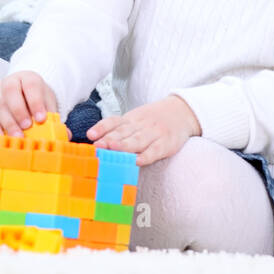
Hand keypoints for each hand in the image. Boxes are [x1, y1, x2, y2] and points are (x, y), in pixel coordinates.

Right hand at [0, 68, 71, 139]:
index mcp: (26, 78)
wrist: (20, 90)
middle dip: (19, 111)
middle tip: (27, 127)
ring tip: (18, 137)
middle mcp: (9, 82)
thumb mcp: (46, 101)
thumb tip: (65, 134)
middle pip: (10, 93)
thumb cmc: (35, 98)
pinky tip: (4, 139)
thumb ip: (54, 115)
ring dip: (8, 123)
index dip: (36, 102)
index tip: (42, 118)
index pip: (31, 86)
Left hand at [86, 95, 201, 165]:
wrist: (182, 112)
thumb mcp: (136, 119)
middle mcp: (141, 125)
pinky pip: (155, 151)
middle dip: (109, 139)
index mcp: (131, 119)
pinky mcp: (166, 144)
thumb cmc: (154, 120)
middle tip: (97, 146)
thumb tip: (97, 142)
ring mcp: (154, 134)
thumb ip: (119, 129)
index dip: (101, 127)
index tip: (90, 135)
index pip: (114, 121)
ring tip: (111, 149)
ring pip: (136, 141)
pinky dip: (146, 156)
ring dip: (123, 145)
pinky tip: (137, 161)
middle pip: (123, 132)